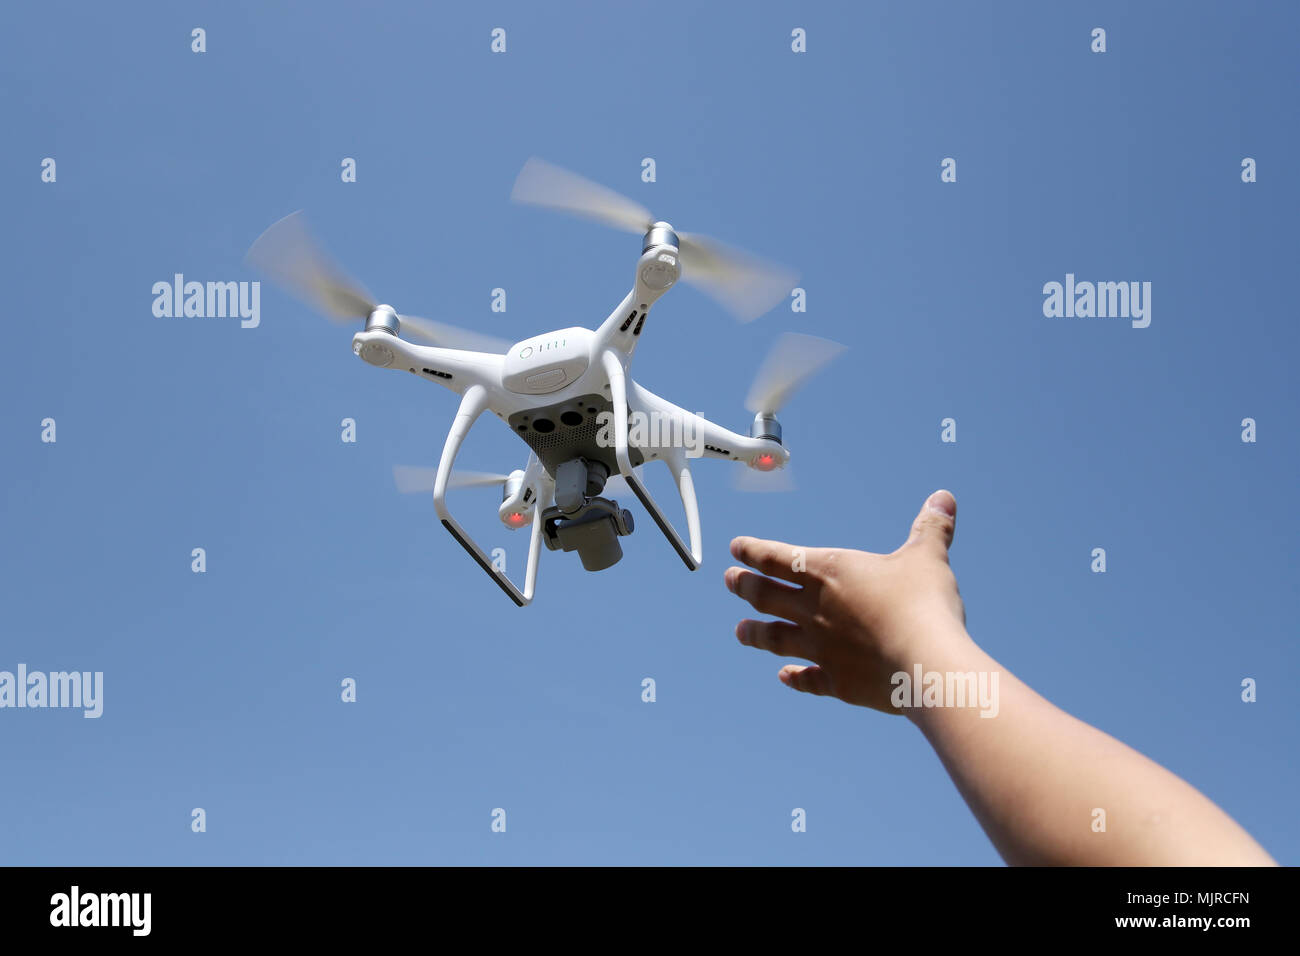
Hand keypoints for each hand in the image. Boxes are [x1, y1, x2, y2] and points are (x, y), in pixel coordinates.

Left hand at [724, 489, 969, 712]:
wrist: (924, 663)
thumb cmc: (923, 604)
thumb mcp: (928, 556)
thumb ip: (931, 527)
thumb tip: (944, 496)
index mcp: (829, 572)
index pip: (777, 556)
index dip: (753, 550)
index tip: (735, 547)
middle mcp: (815, 608)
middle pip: (766, 595)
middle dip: (744, 586)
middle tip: (728, 581)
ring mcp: (821, 647)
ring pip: (775, 638)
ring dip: (754, 633)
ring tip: (739, 631)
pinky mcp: (835, 681)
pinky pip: (807, 680)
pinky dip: (794, 678)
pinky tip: (784, 677)